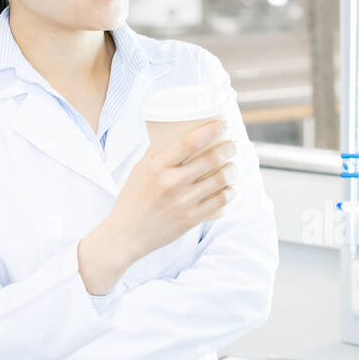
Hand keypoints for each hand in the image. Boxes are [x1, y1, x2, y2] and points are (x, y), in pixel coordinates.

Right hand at [79, 118, 237, 294]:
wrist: (126, 236)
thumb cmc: (132, 200)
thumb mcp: (138, 171)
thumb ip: (155, 153)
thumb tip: (171, 133)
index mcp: (156, 168)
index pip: (189, 142)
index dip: (211, 130)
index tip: (223, 123)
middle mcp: (171, 184)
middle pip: (210, 160)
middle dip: (228, 149)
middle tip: (232, 145)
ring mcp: (183, 203)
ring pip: (219, 180)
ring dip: (232, 170)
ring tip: (233, 166)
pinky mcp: (191, 220)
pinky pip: (219, 202)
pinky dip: (230, 192)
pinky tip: (231, 188)